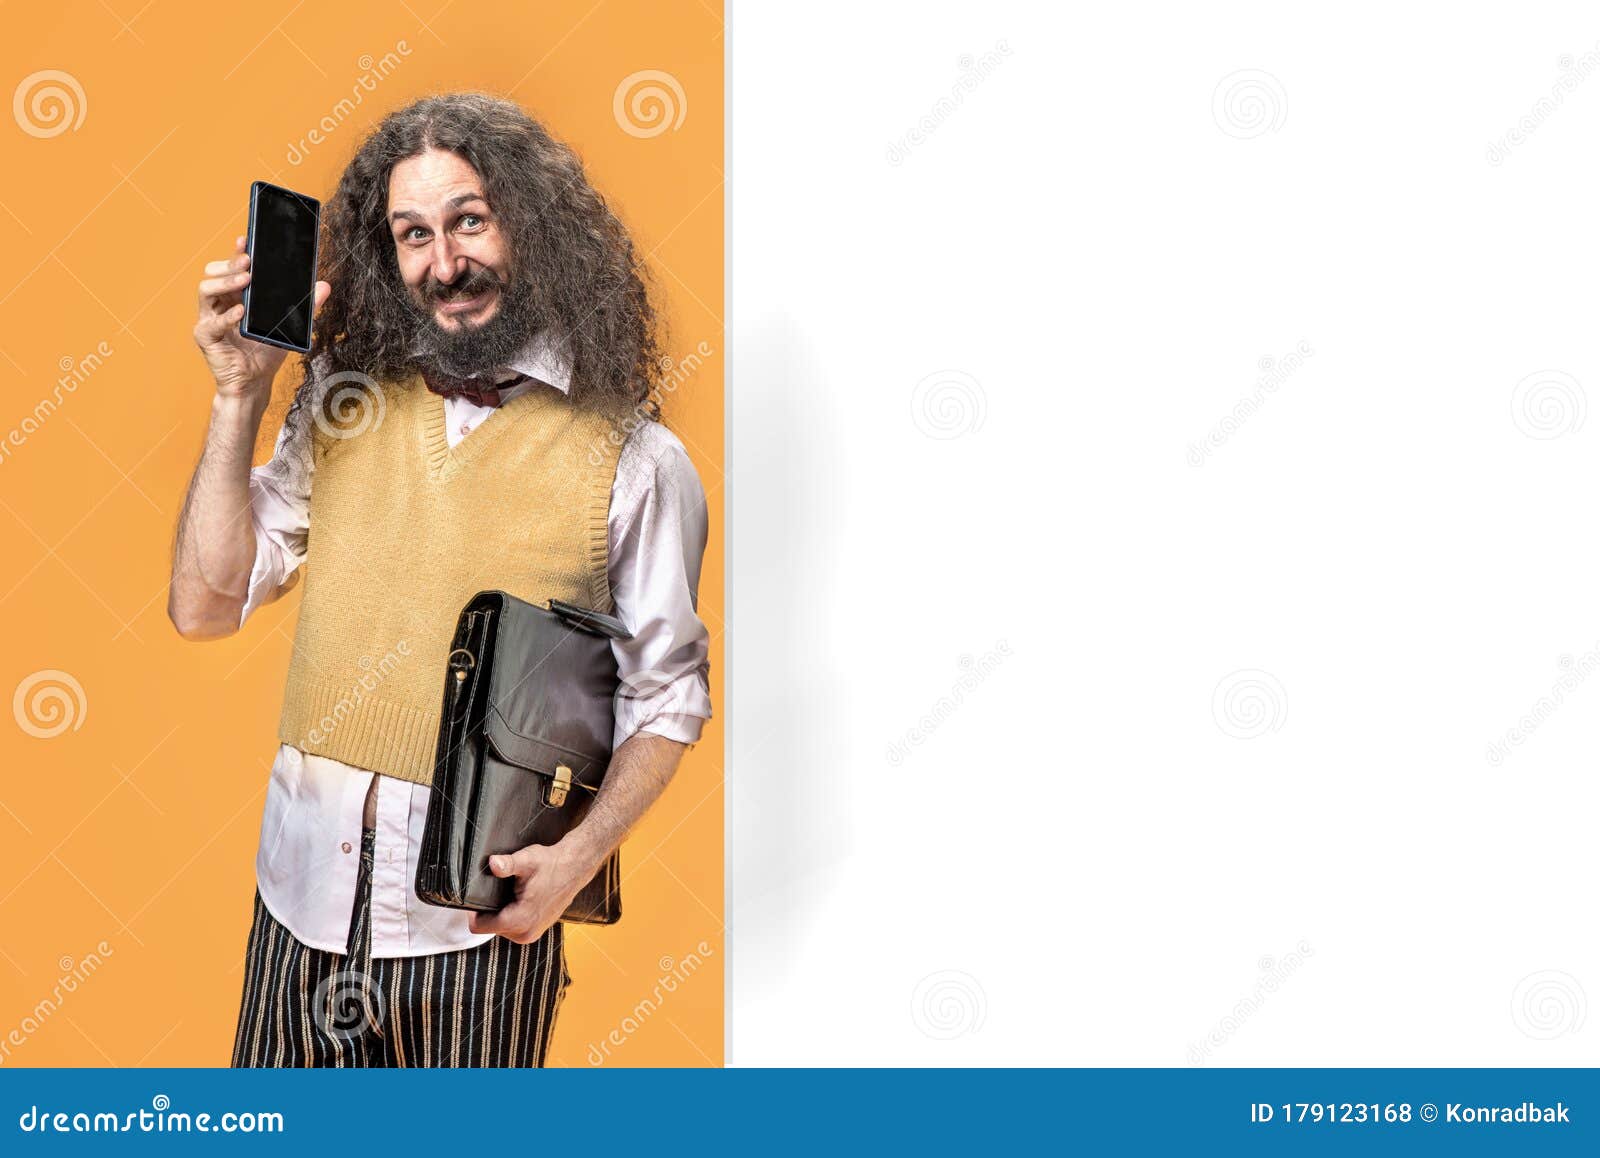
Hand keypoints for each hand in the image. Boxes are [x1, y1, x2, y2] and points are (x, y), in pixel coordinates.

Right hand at [193, 234, 329, 399]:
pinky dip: (227, 316)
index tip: (246, 239)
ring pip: (205, 289)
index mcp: (235, 295)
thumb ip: (306, 307)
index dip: (236, 252)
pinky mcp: (205, 337)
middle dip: (230, 264)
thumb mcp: (290, 326)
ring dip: (225, 281)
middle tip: (249, 261)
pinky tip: (241, 312)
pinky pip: (212, 322)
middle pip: (213, 272)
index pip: (232, 267)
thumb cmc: (266, 353)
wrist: (254, 383)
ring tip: (246, 279)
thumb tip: (324, 285)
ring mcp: (209, 318)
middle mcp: (218, 303)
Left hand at [467, 837, 601, 943]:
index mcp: (520, 920)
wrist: (574, 868)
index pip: (480, 927)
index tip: (477, 895)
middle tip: (497, 890)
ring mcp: (531, 934)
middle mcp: (525, 933)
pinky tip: (518, 900)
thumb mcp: (527, 860)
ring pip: (500, 928)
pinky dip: (511, 916)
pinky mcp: (535, 931)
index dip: (474, 911)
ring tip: (510, 894)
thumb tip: (492, 863)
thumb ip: (507, 864)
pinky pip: (512, 928)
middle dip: (489, 911)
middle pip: (489, 928)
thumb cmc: (551, 864)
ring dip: (501, 913)